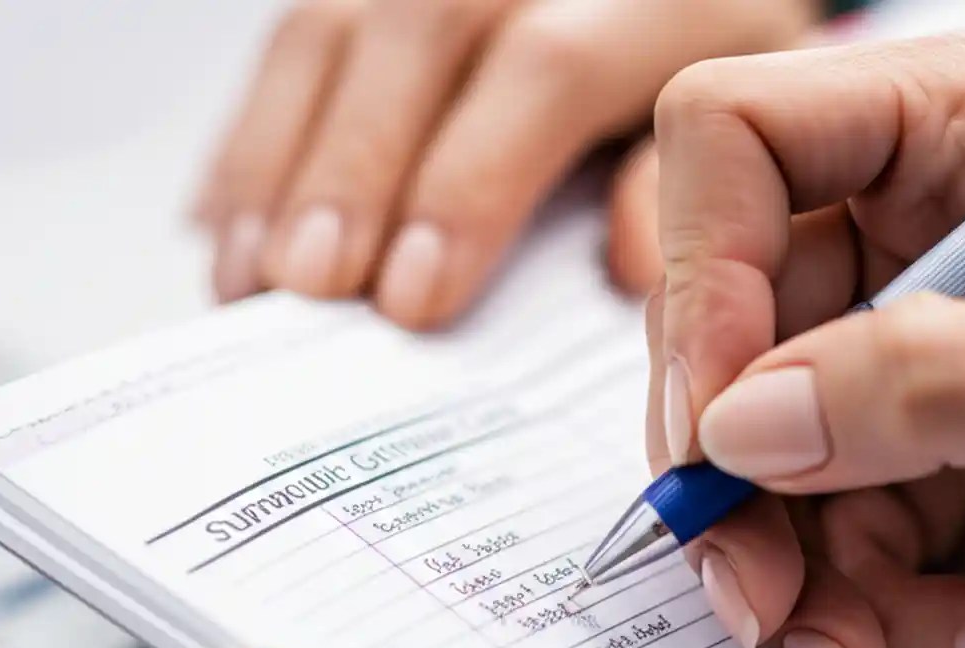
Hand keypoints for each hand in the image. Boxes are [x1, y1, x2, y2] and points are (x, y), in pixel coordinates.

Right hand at [193, 0, 813, 325]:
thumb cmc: (708, 63)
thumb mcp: (738, 114)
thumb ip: (678, 181)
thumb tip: (626, 268)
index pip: (541, 70)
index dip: (468, 186)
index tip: (412, 301)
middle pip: (412, 37)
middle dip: (348, 174)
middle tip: (307, 291)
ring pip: (327, 28)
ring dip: (275, 161)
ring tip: (249, 277)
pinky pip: (294, 33)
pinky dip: (251, 134)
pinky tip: (226, 217)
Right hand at [646, 28, 964, 647]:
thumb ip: (922, 384)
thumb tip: (739, 423)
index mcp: (957, 131)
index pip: (738, 138)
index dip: (705, 271)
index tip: (722, 415)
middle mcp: (906, 231)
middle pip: (720, 324)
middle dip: (734, 473)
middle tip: (757, 581)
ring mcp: (895, 354)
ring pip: (752, 453)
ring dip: (792, 567)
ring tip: (855, 643)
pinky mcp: (900, 459)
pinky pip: (813, 532)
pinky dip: (861, 605)